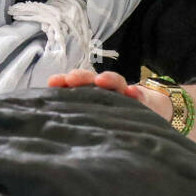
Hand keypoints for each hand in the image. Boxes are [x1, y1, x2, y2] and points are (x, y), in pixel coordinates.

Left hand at [46, 69, 172, 119]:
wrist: (148, 112)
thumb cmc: (110, 117)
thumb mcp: (91, 116)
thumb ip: (73, 113)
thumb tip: (47, 118)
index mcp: (89, 95)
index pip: (74, 85)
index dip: (63, 82)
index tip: (53, 82)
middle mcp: (105, 91)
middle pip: (91, 80)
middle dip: (81, 77)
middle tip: (72, 78)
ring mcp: (124, 95)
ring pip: (114, 82)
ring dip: (107, 79)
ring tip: (100, 80)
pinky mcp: (143, 102)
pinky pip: (140, 98)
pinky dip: (136, 94)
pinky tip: (132, 93)